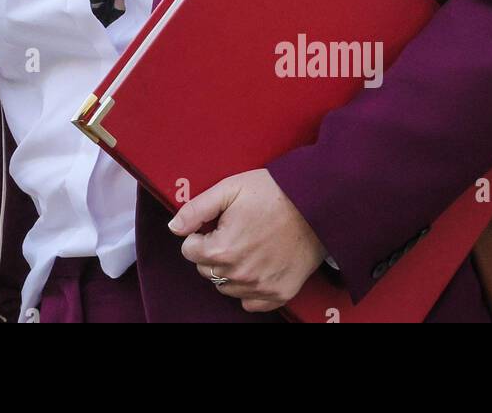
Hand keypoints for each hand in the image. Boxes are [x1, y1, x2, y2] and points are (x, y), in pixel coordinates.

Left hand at [167, 168, 326, 311]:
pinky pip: (250, 303)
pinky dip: (249, 289)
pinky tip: (258, 266)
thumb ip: (196, 209)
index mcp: (222, 249)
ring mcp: (260, 287)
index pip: (189, 251)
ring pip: (226, 287)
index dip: (200, 234)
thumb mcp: (229, 189)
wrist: (317, 204)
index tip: (216, 224)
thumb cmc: (272, 192)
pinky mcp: (280, 294)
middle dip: (212, 252)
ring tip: (247, 245)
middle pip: (206, 270)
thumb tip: (174, 227)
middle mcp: (239, 274)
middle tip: (233, 231)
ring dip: (229, 270)